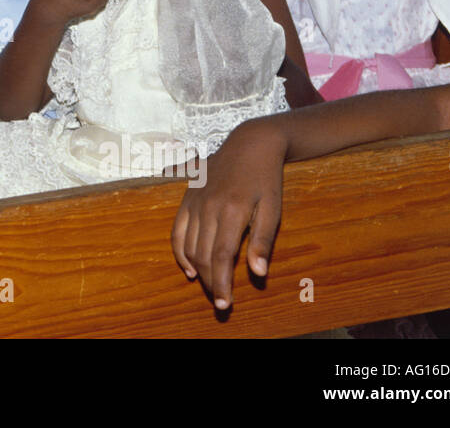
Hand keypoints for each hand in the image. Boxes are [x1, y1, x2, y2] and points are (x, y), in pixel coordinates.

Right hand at [171, 120, 287, 309]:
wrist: (249, 144)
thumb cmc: (266, 179)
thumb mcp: (272, 209)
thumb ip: (262, 241)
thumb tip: (258, 273)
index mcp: (231, 211)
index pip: (221, 257)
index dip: (222, 284)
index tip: (225, 305)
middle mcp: (207, 207)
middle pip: (202, 255)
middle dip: (211, 282)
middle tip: (221, 301)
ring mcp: (194, 201)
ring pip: (188, 245)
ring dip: (197, 270)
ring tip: (209, 287)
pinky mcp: (187, 197)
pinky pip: (176, 230)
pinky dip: (179, 251)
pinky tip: (189, 267)